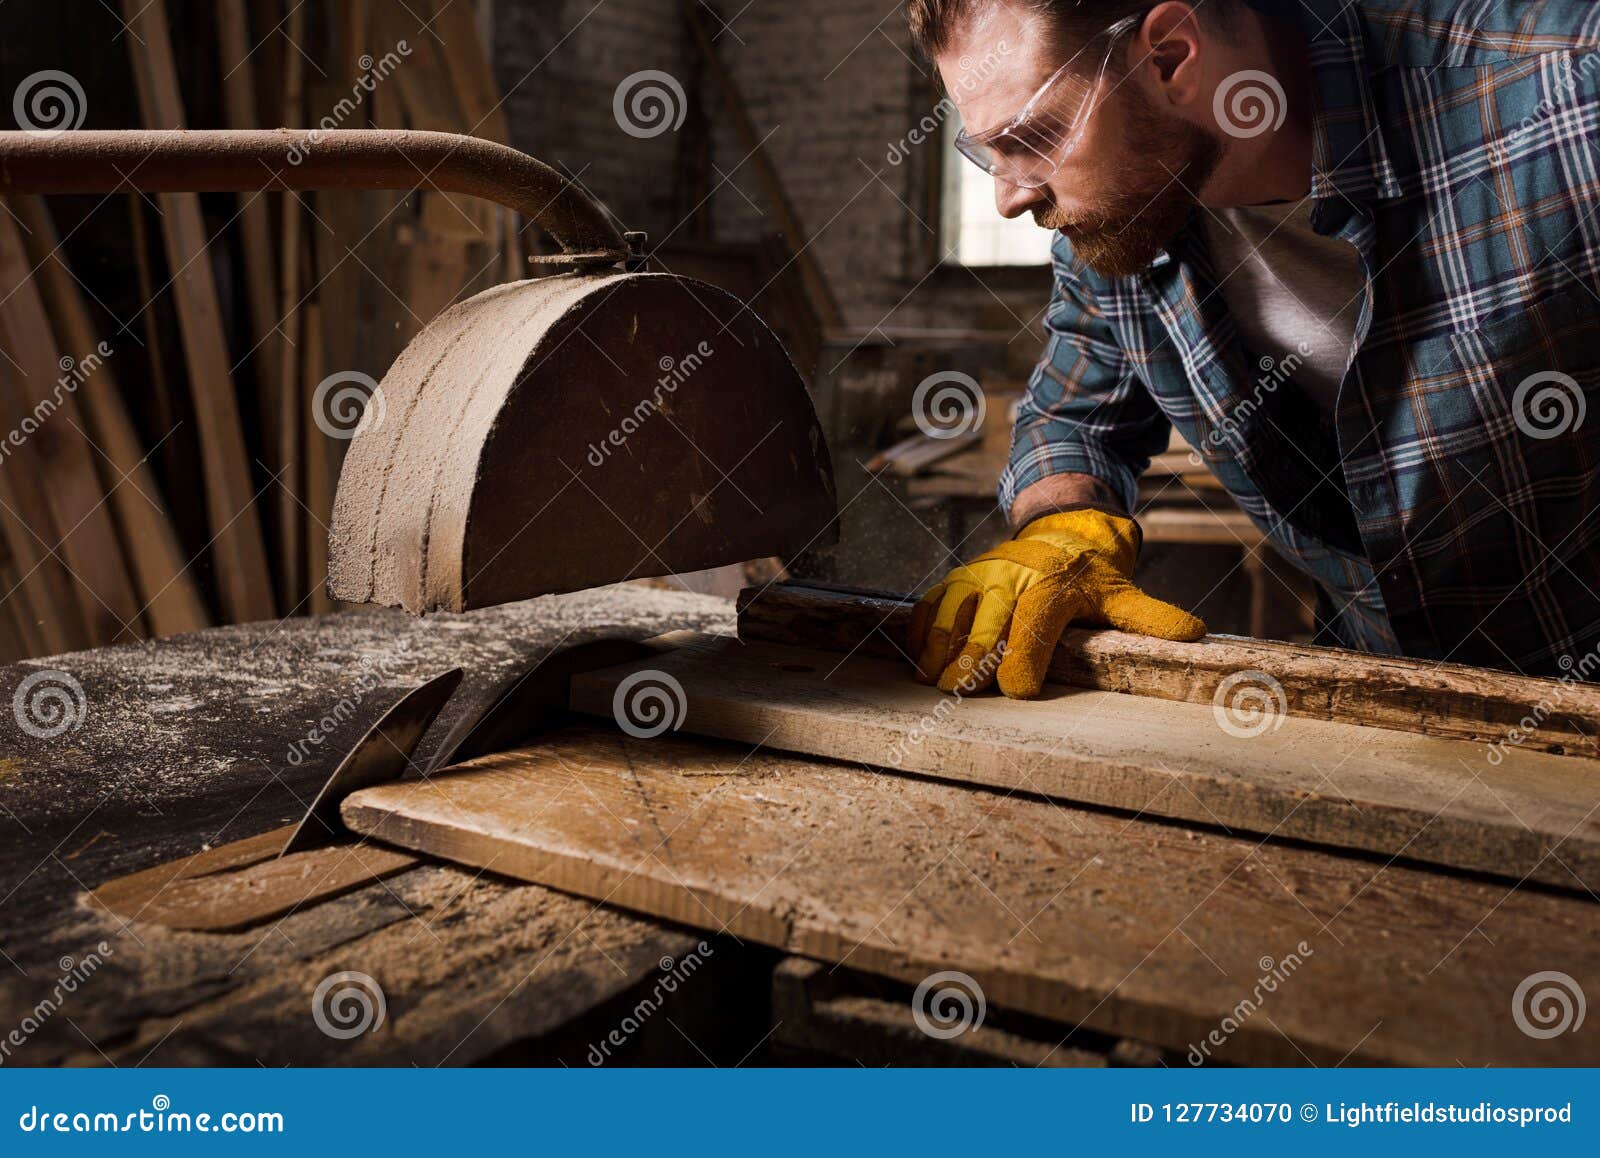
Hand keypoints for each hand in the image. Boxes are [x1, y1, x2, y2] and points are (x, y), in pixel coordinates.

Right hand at [907, 508, 1206, 697]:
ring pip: (952, 609)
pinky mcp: (957, 578)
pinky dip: (921, 631)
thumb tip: (1196, 634)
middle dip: (971, 657)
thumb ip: (1151, 618)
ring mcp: (980, 575)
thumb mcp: (1123, 593)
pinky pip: (931, 603)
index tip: (1017, 690)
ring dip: (939, 646)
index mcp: (1055, 585)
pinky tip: (918, 659)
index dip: (1025, 656)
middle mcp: (1013, 576)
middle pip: (987, 620)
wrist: (1060, 527)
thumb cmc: (1092, 574)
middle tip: (959, 691)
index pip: (1037, 622)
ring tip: (932, 680)